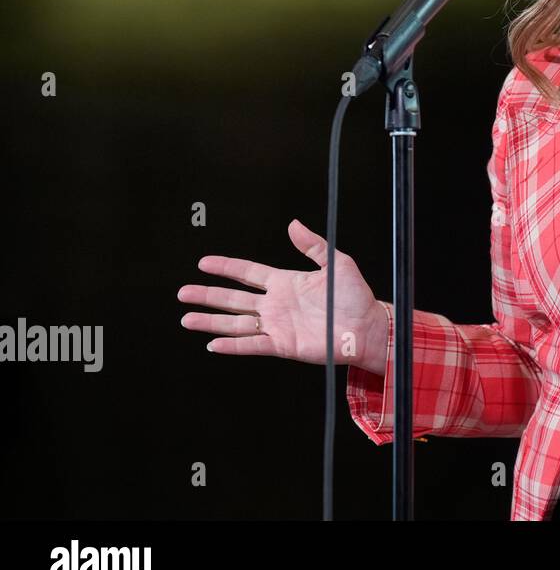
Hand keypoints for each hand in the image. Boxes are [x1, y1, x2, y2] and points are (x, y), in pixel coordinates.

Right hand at [179, 219, 386, 369]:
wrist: (367, 327)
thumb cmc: (356, 297)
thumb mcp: (336, 263)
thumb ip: (313, 245)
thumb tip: (294, 224)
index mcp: (286, 282)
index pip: (248, 272)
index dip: (225, 267)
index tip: (204, 263)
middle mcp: (276, 304)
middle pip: (233, 298)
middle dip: (207, 294)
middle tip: (183, 292)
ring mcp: (277, 325)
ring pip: (235, 322)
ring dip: (210, 321)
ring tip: (187, 318)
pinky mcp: (282, 345)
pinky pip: (252, 345)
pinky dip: (232, 345)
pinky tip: (213, 344)